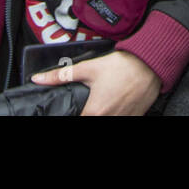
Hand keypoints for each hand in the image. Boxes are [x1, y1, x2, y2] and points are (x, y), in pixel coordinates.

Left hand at [29, 50, 161, 115]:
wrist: (150, 64)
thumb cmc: (121, 66)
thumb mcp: (88, 68)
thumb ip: (62, 76)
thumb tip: (38, 79)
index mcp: (94, 112)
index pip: (77, 122)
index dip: (72, 116)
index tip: (75, 110)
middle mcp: (109, 120)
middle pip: (91, 123)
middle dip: (88, 114)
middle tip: (90, 106)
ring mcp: (123, 121)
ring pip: (108, 123)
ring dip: (103, 114)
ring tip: (102, 106)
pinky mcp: (135, 119)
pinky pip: (121, 121)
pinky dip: (116, 115)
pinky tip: (114, 106)